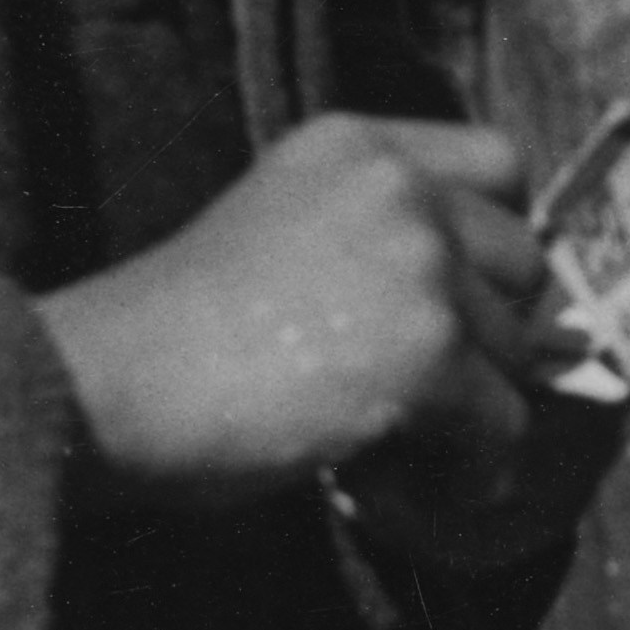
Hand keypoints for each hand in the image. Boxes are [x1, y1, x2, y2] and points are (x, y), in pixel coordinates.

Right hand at [40, 115, 559, 510]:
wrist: (107, 388)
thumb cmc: (171, 336)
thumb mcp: (280, 231)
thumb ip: (378, 240)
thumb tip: (495, 313)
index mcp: (357, 145)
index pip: (501, 164)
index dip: (495, 240)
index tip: (461, 300)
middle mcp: (399, 187)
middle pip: (523, 266)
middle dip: (483, 337)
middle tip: (411, 394)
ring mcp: (419, 265)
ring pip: (515, 357)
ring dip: (466, 415)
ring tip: (384, 446)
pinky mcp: (427, 353)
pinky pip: (502, 430)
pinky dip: (461, 475)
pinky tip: (393, 484)